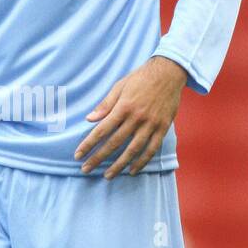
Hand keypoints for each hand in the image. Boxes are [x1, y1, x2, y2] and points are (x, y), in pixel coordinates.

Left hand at [73, 56, 186, 178]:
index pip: (102, 130)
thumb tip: (89, 119)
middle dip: (98, 158)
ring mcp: (151, 124)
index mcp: (123, 107)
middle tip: (86, 169)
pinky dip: (142, 161)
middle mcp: (136, 118)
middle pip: (114, 143)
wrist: (169, 72)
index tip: (78, 155)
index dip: (89, 144)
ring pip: (133, 150)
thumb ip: (105, 104)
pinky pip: (152, 149)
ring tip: (107, 175)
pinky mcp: (162, 128)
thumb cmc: (141, 78)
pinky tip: (132, 170)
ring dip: (119, 165)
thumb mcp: (120, 86)